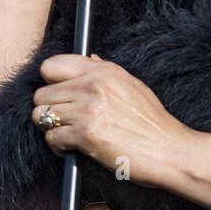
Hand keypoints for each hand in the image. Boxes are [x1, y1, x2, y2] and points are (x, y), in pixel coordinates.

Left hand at [31, 52, 192, 188]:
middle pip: (41, 93)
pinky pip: (51, 137)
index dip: (49, 82)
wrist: (169, 151)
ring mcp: (87, 109)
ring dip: (50, 128)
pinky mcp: (85, 134)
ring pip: (41, 115)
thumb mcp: (133, 86)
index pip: (52, 65)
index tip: (57, 94)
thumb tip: (88, 59)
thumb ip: (106, 73)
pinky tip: (72, 149)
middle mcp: (92, 85)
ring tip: (66, 135)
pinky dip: (57, 147)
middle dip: (48, 109)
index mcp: (103, 71)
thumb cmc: (154, 123)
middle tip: (63, 120)